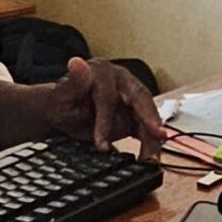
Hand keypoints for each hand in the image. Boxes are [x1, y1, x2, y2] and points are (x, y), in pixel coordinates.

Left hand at [42, 57, 166, 159]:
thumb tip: (76, 63)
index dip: (106, 120)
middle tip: (159, 136)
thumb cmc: (64, 101)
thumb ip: (73, 81)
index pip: (108, 96)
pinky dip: (150, 143)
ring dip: (153, 136)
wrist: (66, 111)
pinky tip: (151, 158)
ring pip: (147, 114)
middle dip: (149, 118)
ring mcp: (131, 98)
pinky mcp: (136, 114)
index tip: (101, 144)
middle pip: (139, 98)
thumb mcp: (62, 94)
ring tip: (153, 158)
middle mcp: (122, 81)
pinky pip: (146, 128)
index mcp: (103, 72)